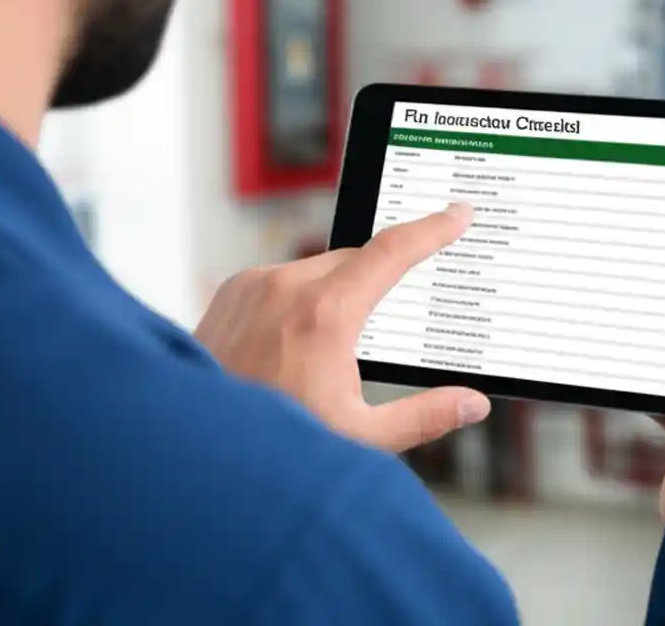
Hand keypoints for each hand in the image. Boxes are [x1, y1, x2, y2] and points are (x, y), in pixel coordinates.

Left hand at [194, 203, 491, 452]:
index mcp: (325, 314)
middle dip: (382, 282)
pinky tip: (294, 347)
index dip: (433, 229)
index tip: (458, 214)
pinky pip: (282, 281)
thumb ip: (424, 417)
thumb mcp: (359, 437)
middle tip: (388, 325)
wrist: (191, 450)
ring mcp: (253, 286)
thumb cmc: (273, 445)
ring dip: (338, 294)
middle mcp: (286, 287)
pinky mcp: (231, 293)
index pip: (393, 252)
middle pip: (357, 262)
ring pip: (318, 271)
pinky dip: (300, 301)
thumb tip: (473, 404)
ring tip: (328, 354)